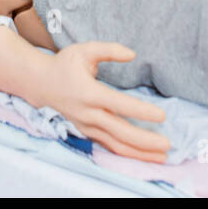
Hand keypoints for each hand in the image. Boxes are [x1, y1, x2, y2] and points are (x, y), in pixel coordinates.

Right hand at [34, 42, 168, 161]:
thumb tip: (132, 54)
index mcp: (89, 93)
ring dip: (139, 153)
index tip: (162, 116)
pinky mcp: (87, 132)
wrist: (40, 84)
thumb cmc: (64, 64)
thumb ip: (109, 50)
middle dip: (144, 141)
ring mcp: (86, 126)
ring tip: (161, 158)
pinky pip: (108, 146)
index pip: (119, 104)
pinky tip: (143, 157)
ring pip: (115, 144)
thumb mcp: (84, 50)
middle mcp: (88, 113)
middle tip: (167, 145)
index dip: (141, 111)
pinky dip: (126, 153)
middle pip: (119, 131)